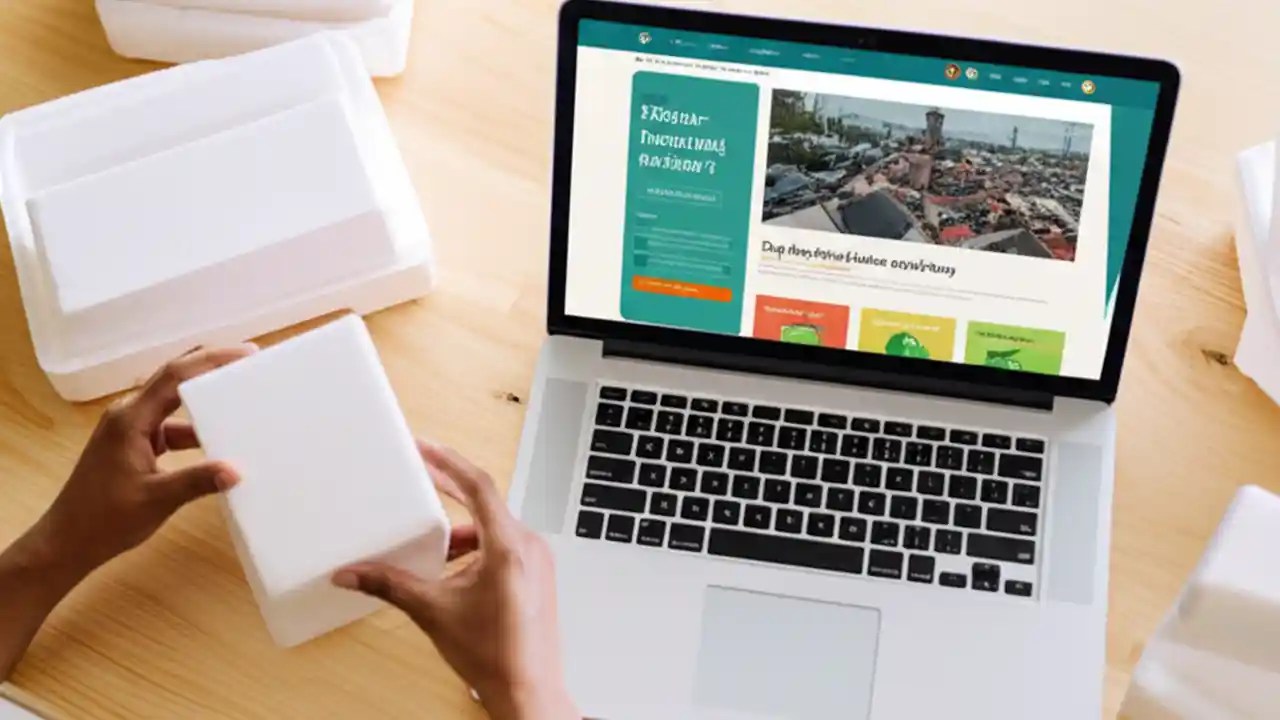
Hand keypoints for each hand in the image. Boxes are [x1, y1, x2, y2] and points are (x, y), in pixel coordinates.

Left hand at [27, 345, 256, 575]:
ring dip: (205, 403)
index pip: (175, 376)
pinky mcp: (133, 445)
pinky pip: (169, 427)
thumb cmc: (104, 519)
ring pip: (173, 404)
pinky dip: (194, 430)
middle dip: (210, 368)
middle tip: (249, 363)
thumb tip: (236, 471)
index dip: (211, 360)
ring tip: (241, 402)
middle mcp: (128, 415)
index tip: (247, 353)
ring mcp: (130, 430)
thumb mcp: (156, 500)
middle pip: (173, 379)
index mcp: (130, 420)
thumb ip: (197, 482)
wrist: (66, 543)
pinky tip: (218, 441)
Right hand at [333, 443, 577, 719]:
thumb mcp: (433, 612)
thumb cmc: (496, 656)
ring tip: (429, 544)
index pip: (478, 486)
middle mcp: (529, 546)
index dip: (448, 461)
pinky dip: (475, 550)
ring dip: (460, 531)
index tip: (426, 447)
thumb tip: (352, 573)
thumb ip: (390, 585)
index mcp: (509, 547)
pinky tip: (451, 570)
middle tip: (422, 472)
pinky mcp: (536, 575)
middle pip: (485, 503)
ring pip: (493, 528)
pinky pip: (503, 547)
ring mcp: (537, 561)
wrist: (529, 690)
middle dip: (449, 491)